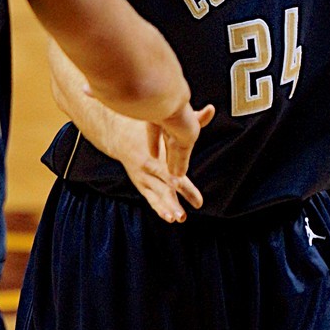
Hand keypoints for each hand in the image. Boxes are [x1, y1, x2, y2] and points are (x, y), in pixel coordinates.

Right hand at [139, 103, 213, 220]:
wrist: (119, 133)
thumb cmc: (150, 126)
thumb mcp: (168, 122)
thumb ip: (192, 119)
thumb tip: (210, 110)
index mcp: (157, 154)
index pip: (170, 171)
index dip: (181, 184)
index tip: (188, 193)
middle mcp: (148, 168)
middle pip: (163, 187)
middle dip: (173, 201)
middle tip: (183, 215)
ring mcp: (143, 178)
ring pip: (156, 196)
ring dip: (166, 208)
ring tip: (178, 218)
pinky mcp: (141, 184)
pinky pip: (151, 199)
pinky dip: (160, 208)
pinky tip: (170, 218)